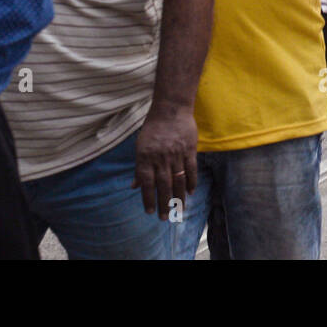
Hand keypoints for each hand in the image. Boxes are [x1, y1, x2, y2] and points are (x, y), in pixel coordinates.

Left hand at [132, 104, 196, 220]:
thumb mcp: (140, 146)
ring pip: (178, 180)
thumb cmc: (153, 128)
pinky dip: (191, 182)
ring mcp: (176, 154)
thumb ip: (139, 167)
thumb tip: (134, 186)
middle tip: (165, 218)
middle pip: (163, 185)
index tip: (150, 212)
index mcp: (146, 157)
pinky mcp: (189, 150)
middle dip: (164, 203)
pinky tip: (190, 193)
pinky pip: (191, 169)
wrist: (170, 109)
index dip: (148, 198)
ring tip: (179, 210)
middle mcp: (161, 158)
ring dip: (178, 197)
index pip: (147, 183)